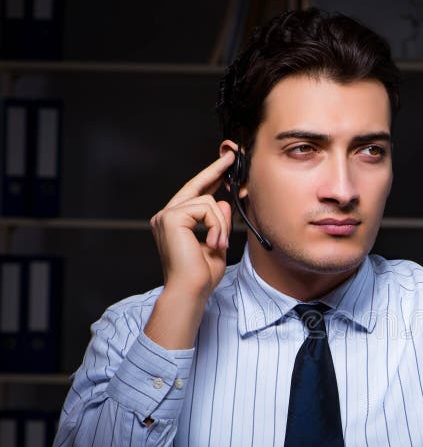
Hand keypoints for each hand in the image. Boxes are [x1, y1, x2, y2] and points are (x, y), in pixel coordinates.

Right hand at [149, 151, 234, 300]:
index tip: (225, 163)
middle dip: (216, 170)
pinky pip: (206, 209)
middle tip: (233, 155)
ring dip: (222, 224)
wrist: (191, 291)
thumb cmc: (201, 275)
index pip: (194, 193)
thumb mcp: (217, 244)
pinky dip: (217, 226)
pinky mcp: (171, 217)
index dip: (210, 176)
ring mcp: (166, 215)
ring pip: (208, 201)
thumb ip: (219, 222)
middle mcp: (166, 215)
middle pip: (196, 185)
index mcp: (174, 222)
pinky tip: (215, 243)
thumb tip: (221, 200)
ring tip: (220, 244)